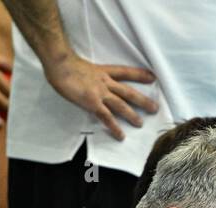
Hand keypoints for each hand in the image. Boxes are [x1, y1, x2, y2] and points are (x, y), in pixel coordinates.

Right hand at [43, 54, 157, 139]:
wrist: (60, 64)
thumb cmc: (66, 64)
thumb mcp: (83, 67)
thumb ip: (91, 76)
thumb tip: (90, 83)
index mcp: (103, 72)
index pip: (125, 72)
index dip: (139, 74)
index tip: (152, 77)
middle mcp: (105, 82)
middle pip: (129, 92)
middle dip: (143, 100)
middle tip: (155, 108)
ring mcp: (100, 93)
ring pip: (121, 105)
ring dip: (132, 115)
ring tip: (140, 124)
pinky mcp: (93, 103)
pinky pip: (107, 117)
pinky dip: (114, 127)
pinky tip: (120, 136)